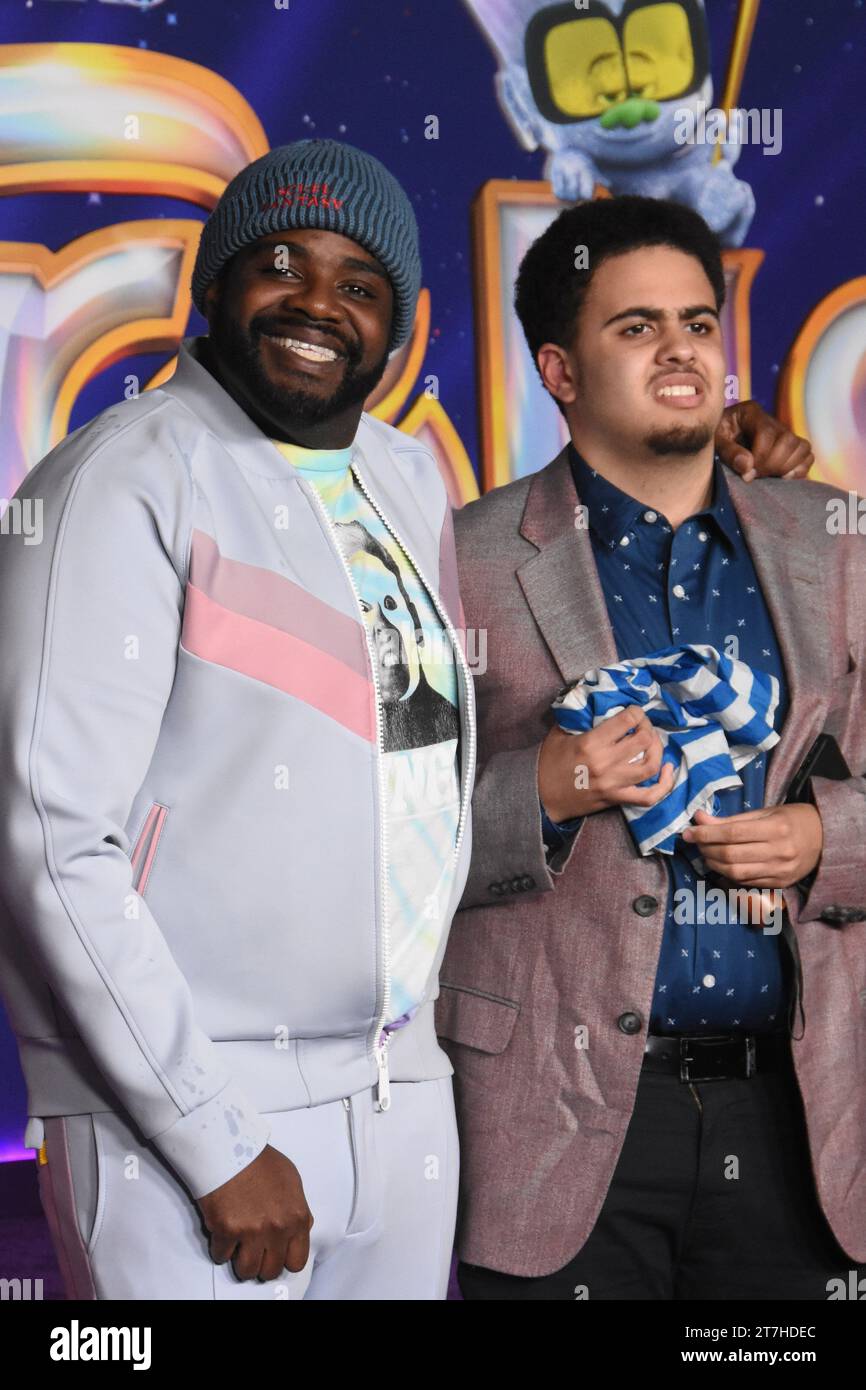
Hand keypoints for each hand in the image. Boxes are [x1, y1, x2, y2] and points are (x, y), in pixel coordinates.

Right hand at [197, 1143, 313, 1281]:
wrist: (230, 1148)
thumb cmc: (259, 1161)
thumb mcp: (291, 1181)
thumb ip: (297, 1208)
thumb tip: (298, 1228)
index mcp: (296, 1217)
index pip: (297, 1261)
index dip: (285, 1259)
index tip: (276, 1253)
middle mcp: (277, 1228)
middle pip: (271, 1271)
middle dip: (263, 1263)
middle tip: (255, 1251)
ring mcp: (251, 1231)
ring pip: (247, 1271)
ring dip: (241, 1261)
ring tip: (239, 1248)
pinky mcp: (226, 1230)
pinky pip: (221, 1256)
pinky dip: (220, 1248)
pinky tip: (223, 1233)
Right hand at [538, 707, 675, 821]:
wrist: (541, 797)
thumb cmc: (548, 762)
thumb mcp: (558, 732)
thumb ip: (578, 715)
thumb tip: (595, 698)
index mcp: (591, 743)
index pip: (628, 720)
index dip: (636, 711)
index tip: (633, 712)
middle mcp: (606, 763)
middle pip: (645, 741)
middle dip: (648, 728)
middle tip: (643, 726)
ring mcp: (613, 784)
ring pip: (651, 765)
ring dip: (658, 750)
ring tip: (653, 743)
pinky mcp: (616, 799)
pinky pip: (649, 796)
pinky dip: (664, 785)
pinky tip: (667, 770)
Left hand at [681, 803, 823, 886]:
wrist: (824, 839)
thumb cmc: (791, 819)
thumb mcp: (764, 812)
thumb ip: (732, 819)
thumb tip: (699, 818)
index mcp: (776, 828)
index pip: (731, 833)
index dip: (705, 834)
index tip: (688, 832)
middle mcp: (778, 852)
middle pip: (730, 855)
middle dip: (705, 849)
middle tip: (694, 841)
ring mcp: (779, 872)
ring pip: (735, 873)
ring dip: (713, 864)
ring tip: (705, 853)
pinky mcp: (778, 885)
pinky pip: (745, 882)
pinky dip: (727, 874)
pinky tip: (721, 865)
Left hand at [715, 400, 813, 481]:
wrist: (718, 439)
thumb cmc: (714, 438)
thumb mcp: (715, 441)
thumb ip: (729, 452)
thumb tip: (748, 467)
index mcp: (751, 412)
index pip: (767, 433)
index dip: (761, 456)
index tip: (748, 472)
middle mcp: (771, 420)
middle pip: (788, 440)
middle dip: (774, 463)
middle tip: (757, 475)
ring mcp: (784, 433)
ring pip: (801, 447)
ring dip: (787, 467)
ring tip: (768, 476)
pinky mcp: (790, 447)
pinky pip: (807, 455)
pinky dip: (799, 469)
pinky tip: (783, 477)